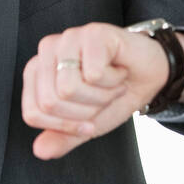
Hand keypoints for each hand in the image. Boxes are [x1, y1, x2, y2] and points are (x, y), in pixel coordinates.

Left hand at [21, 21, 173, 159]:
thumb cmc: (115, 94)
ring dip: (101, 96)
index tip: (88, 122)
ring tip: (111, 84)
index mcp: (36, 72)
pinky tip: (119, 71)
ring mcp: (68, 38)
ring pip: (68, 89)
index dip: (65, 126)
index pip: (33, 113)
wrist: (150, 75)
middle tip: (103, 97)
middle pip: (50, 103)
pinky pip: (93, 75)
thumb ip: (62, 137)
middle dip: (85, 111)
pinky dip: (113, 81)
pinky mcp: (92, 33)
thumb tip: (40, 151)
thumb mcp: (87, 124)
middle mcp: (47, 51)